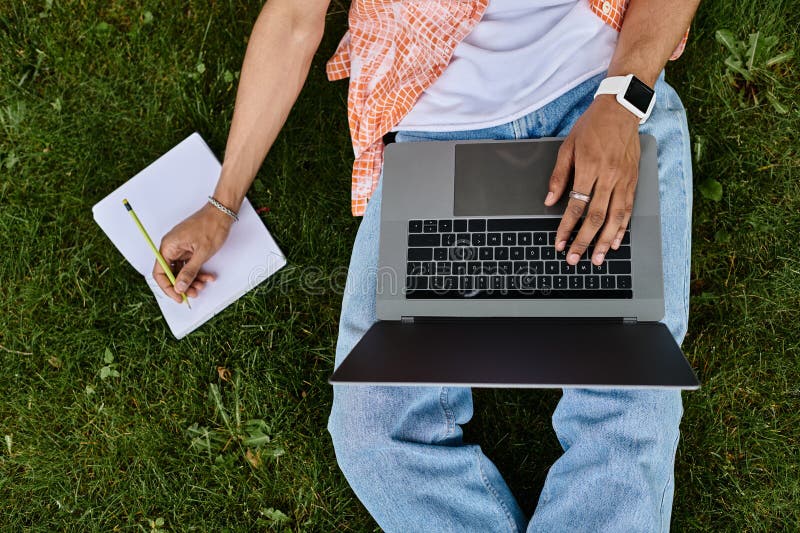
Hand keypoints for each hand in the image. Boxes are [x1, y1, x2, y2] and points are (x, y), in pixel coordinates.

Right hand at [153, 203, 233, 302]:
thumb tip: (179, 287)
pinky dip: (198, 272)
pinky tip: (208, 276)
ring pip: (182, 270)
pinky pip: (189, 264)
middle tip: (194, 293)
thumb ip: (189, 272)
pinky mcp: (189, 249)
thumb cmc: (211, 227)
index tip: (178, 297)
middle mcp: (171, 247)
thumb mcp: (201, 253)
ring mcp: (180, 248)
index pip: (160, 272)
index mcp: (168, 247)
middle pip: (171, 273)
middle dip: (183, 285)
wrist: (222, 213)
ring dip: (192, 280)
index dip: (168, 287)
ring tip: (203, 284)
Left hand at [544, 94, 640, 265]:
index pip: (576, 206)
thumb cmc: (592, 126)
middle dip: (583, 241)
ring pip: (615, 218)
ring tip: (596, 258)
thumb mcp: (567, 146)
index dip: (567, 227)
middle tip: (574, 258)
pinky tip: (615, 241)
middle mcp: (609, 176)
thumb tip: (549, 200)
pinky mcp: (633, 179)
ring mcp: (624, 179)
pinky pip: (628, 209)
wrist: (621, 109)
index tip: (560, 242)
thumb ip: (559, 176)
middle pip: (595, 217)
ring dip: (604, 241)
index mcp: (589, 168)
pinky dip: (621, 228)